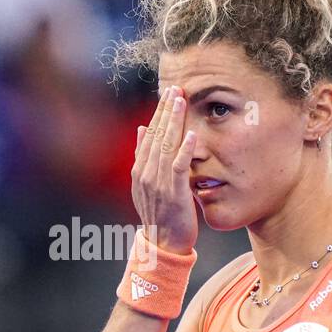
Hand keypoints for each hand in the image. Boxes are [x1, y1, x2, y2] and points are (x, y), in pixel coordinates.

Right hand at [132, 86, 197, 253]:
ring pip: (166, 146)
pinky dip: (184, 150)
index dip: (159, 113)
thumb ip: (144, 156)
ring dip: (174, 122)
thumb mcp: (147, 182)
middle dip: (166, 110)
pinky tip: (191, 135)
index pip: (150, 134)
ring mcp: (158, 183)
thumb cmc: (161, 212)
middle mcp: (146, 173)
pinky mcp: (174, 193)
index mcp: (140, 169)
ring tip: (181, 101)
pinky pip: (179, 168)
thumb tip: (143, 128)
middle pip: (156, 135)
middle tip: (176, 88)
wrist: (164, 243)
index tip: (168, 93)